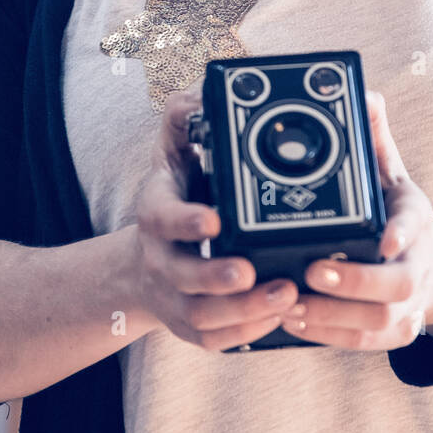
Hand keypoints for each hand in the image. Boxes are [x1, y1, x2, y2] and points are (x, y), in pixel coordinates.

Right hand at [132, 85, 300, 350]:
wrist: (145, 262)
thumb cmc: (175, 199)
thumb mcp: (172, 155)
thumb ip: (184, 121)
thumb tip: (200, 92)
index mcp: (155, 214)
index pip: (162, 218)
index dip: (186, 221)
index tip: (214, 219)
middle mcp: (161, 259)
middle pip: (184, 277)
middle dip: (219, 277)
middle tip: (257, 271)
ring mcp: (175, 298)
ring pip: (203, 316)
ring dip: (245, 309)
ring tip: (286, 294)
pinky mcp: (193, 327)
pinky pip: (217, 339)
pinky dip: (247, 332)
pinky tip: (278, 318)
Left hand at [279, 90, 432, 350]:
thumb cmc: (398, 217)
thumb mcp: (391, 175)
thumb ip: (375, 139)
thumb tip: (367, 94)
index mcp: (416, 221)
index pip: (416, 225)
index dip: (401, 233)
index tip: (381, 237)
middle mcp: (416, 266)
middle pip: (397, 285)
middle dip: (355, 281)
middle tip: (314, 271)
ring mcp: (408, 305)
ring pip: (378, 321)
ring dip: (334, 315)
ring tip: (292, 302)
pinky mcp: (392, 332)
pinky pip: (364, 342)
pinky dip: (330, 335)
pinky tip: (296, 323)